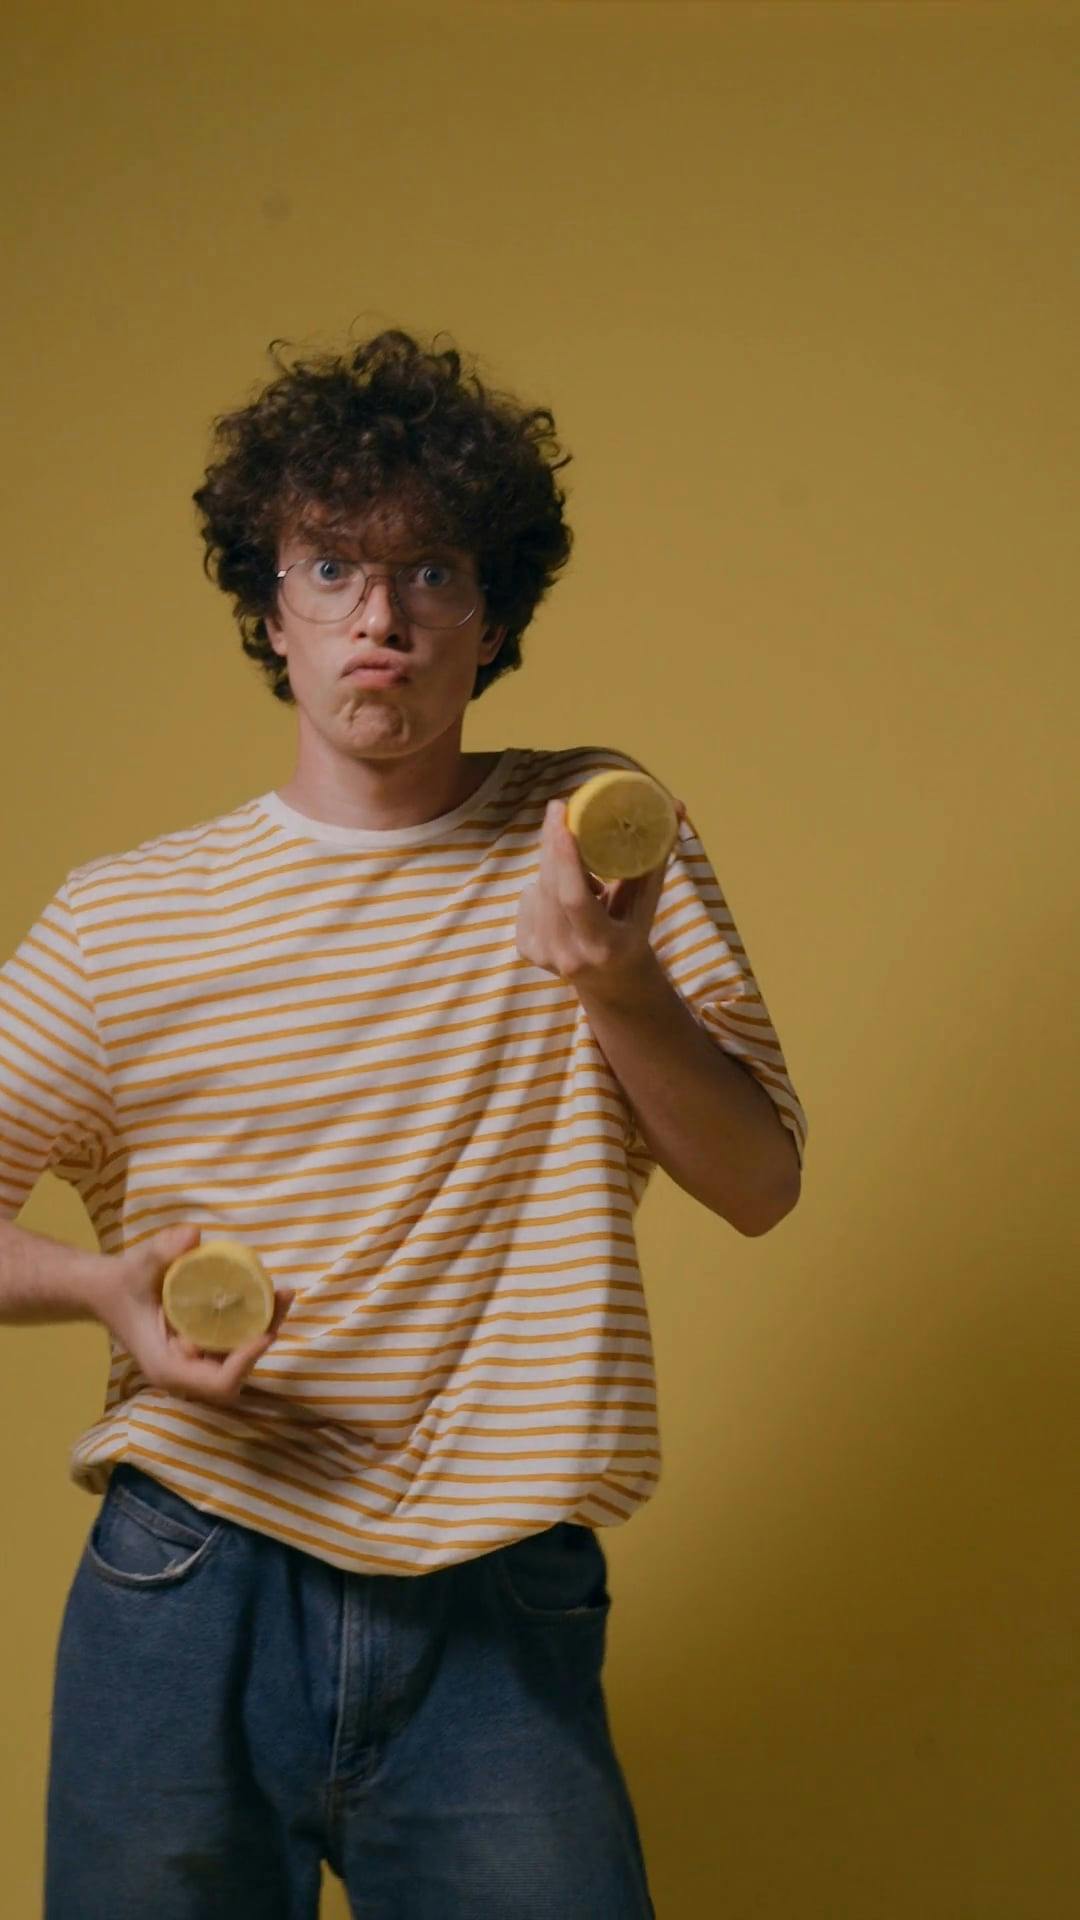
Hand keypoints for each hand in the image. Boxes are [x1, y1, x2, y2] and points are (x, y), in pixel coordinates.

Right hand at [91, 1225, 295, 1406]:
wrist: (105, 1290)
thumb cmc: (120, 1284)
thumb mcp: (137, 1266)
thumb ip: (161, 1251)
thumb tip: (192, 1235)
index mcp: (168, 1368)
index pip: (218, 1383)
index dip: (245, 1362)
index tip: (265, 1332)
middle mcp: (184, 1373)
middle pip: (237, 1374)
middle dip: (264, 1338)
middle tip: (283, 1297)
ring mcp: (194, 1364)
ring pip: (240, 1359)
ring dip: (264, 1328)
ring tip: (283, 1293)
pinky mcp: (201, 1349)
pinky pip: (234, 1344)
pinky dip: (253, 1323)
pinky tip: (267, 1294)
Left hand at [515, 797, 686, 997]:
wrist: (613, 982)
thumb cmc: (634, 932)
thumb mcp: (648, 899)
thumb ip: (657, 855)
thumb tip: (675, 805)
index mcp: (604, 945)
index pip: (574, 898)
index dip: (565, 857)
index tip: (562, 818)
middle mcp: (570, 955)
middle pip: (551, 888)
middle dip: (553, 844)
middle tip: (560, 810)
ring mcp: (545, 956)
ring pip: (537, 890)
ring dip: (553, 868)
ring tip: (583, 876)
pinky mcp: (527, 951)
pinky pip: (527, 900)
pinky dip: (542, 888)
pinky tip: (563, 899)